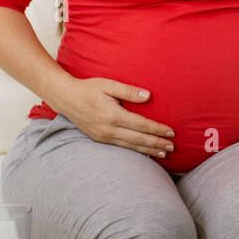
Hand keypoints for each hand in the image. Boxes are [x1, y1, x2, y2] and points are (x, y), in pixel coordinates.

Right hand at [49, 76, 176, 158]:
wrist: (66, 98)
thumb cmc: (89, 88)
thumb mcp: (109, 85)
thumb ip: (129, 91)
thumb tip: (148, 96)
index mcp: (113, 115)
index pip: (141, 124)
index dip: (157, 129)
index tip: (171, 132)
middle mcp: (108, 129)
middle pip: (138, 139)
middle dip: (156, 143)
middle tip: (173, 147)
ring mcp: (103, 136)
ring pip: (130, 146)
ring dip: (148, 150)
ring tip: (164, 153)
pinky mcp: (100, 139)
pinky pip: (121, 147)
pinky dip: (135, 150)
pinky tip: (145, 152)